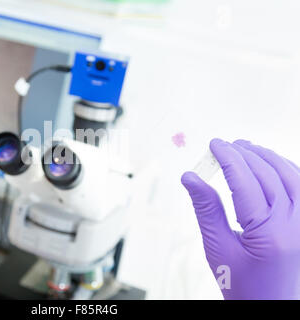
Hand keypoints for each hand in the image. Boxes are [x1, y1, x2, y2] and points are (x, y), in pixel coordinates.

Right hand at [181, 139, 299, 299]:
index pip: (245, 181)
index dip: (228, 159)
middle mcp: (295, 226)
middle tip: (225, 145)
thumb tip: (191, 178)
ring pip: (291, 175)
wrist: (271, 307)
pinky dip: (287, 169)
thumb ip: (206, 209)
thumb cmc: (244, 286)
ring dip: (268, 157)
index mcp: (269, 234)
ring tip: (246, 148)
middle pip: (269, 174)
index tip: (215, 145)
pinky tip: (272, 164)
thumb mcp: (218, 249)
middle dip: (245, 154)